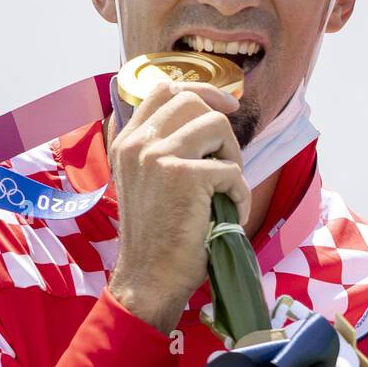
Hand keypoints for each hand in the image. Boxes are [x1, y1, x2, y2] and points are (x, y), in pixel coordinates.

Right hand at [107, 81, 249, 334]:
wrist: (149, 278)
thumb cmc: (159, 234)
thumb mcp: (150, 181)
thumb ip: (167, 147)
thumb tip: (212, 116)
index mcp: (127, 142)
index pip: (163, 89)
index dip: (201, 91)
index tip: (226, 106)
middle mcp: (137, 143)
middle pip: (194, 101)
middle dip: (222, 130)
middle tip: (226, 165)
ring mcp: (156, 155)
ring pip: (217, 126)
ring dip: (233, 157)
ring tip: (226, 189)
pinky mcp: (182, 175)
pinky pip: (232, 170)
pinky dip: (240, 195)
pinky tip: (228, 216)